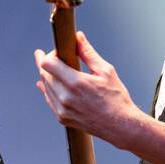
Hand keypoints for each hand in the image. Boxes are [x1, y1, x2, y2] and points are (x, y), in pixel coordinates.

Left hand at [35, 31, 138, 146]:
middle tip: (53, 57)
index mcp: (76, 83)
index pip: (48, 64)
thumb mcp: (106, 71)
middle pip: (44, 74)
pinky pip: (49, 100)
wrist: (120, 126)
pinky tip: (49, 85)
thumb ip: (88, 53)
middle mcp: (66, 97)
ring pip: (45, 87)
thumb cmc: (116, 98)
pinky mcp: (62, 118)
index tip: (54, 51)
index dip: (48, 54)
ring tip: (54, 69)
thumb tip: (78, 37)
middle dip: (47, 63)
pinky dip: (49, 90)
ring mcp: (62, 110)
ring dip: (48, 76)